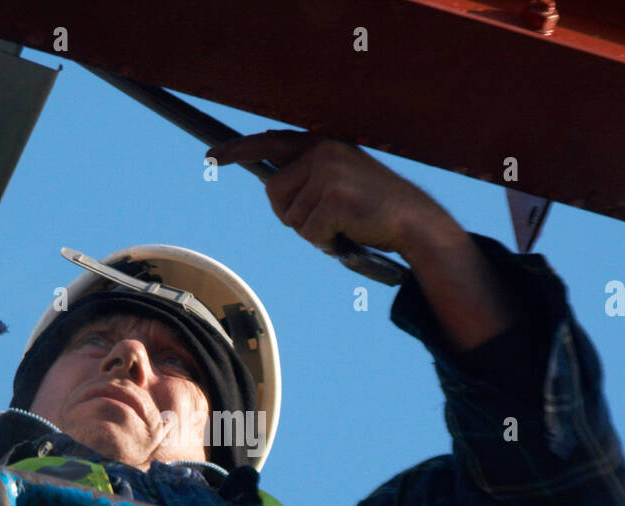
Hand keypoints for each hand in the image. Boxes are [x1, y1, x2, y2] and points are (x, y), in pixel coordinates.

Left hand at [210, 130, 515, 350]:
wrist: (414, 222)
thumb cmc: (372, 210)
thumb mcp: (337, 182)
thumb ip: (308, 180)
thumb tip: (273, 192)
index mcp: (321, 143)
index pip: (270, 142)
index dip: (238, 151)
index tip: (210, 156)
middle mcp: (321, 152)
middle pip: (274, 193)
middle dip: (292, 215)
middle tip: (326, 220)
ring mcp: (328, 174)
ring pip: (290, 218)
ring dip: (312, 232)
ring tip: (343, 224)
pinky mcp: (334, 199)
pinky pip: (308, 234)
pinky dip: (325, 243)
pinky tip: (348, 234)